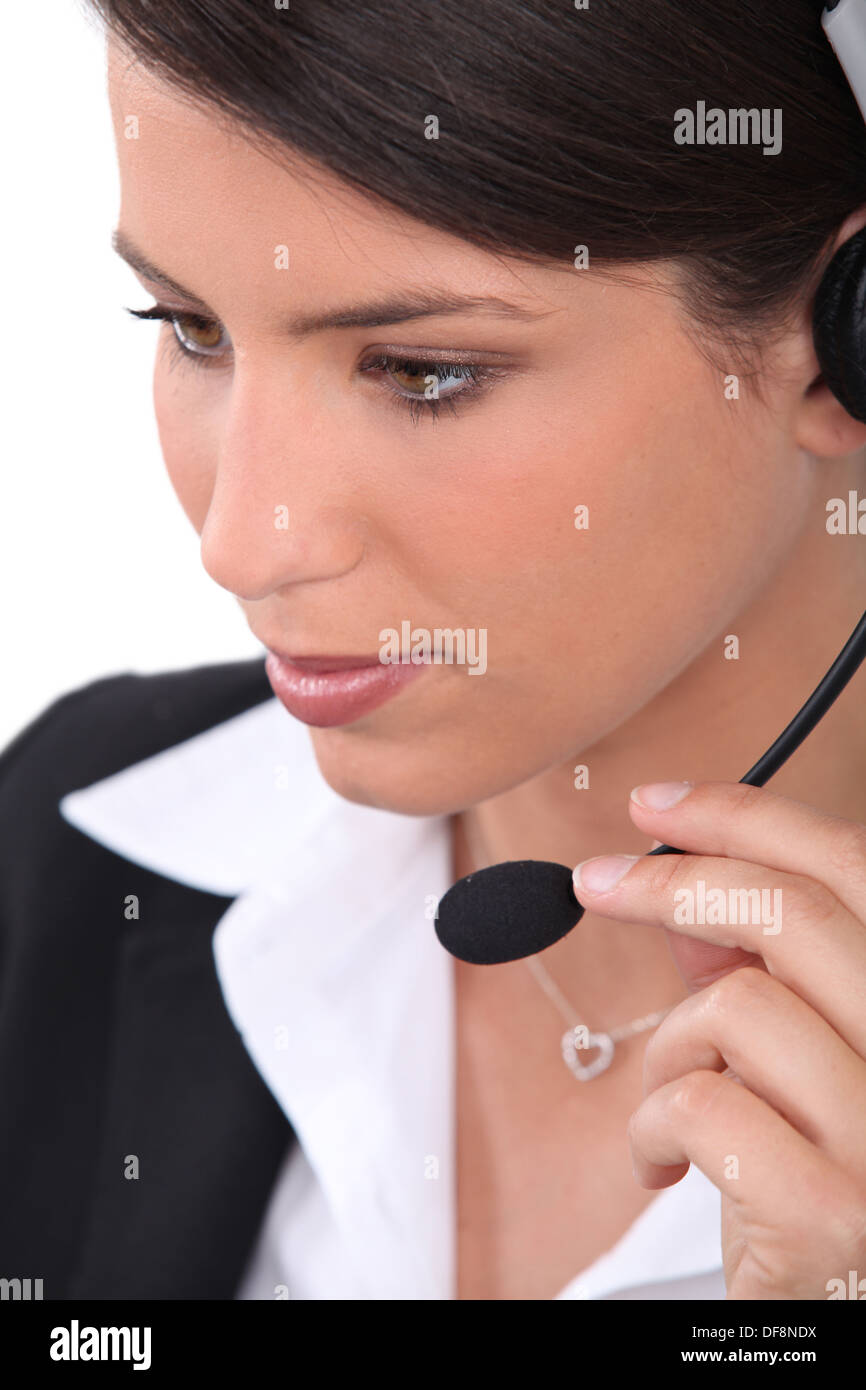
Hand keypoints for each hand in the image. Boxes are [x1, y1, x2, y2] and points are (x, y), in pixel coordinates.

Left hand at [571, 780, 865, 1300]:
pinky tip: (663, 1166)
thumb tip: (677, 883)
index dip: (745, 817)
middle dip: (671, 882)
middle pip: (794, 913)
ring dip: (670, 1048)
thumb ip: (751, 973)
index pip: (853, 866)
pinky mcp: (836, 1209)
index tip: (655, 805)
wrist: (824, 1318)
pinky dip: (649, 1126)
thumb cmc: (806, 1184)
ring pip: (735, 1007)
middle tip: (593, 882)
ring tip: (670, 1107)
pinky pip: (698, 1103)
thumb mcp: (786, 1063)